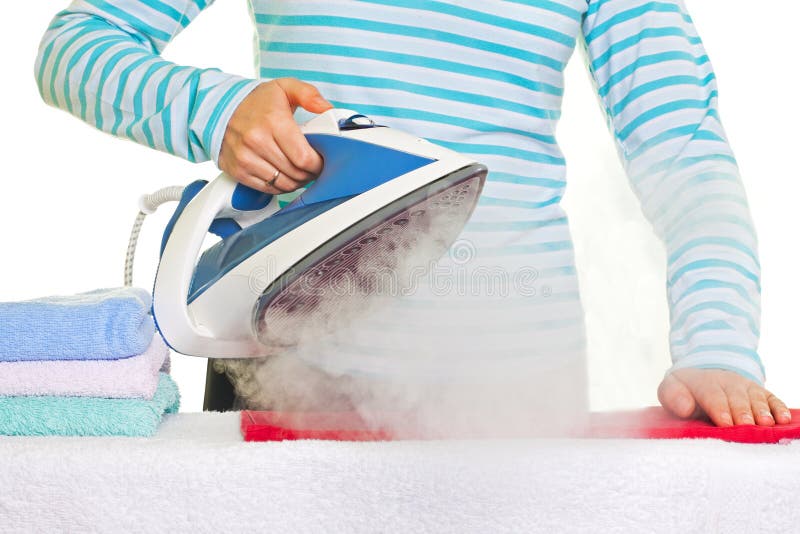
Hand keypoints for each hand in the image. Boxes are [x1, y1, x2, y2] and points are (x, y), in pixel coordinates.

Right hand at [219, 78, 332, 194]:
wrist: (220, 108)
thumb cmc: (256, 101)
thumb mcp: (284, 87)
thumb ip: (309, 95)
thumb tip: (327, 109)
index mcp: (273, 122)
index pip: (304, 157)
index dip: (318, 164)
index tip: (320, 160)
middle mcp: (257, 141)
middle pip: (296, 173)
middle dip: (309, 172)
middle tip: (311, 165)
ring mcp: (245, 158)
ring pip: (283, 184)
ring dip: (296, 181)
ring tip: (298, 170)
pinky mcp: (237, 171)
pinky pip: (268, 188)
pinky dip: (280, 185)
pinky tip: (283, 174)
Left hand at [658, 367, 791, 426]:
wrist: (702, 376)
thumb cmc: (685, 392)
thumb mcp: (671, 390)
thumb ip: (673, 397)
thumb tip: (684, 408)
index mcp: (701, 381)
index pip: (711, 393)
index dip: (718, 408)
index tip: (724, 422)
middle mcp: (725, 381)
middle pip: (735, 396)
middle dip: (741, 411)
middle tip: (746, 425)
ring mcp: (744, 386)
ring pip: (754, 398)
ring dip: (761, 410)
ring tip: (766, 423)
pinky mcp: (758, 392)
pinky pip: (771, 398)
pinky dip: (778, 408)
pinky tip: (784, 419)